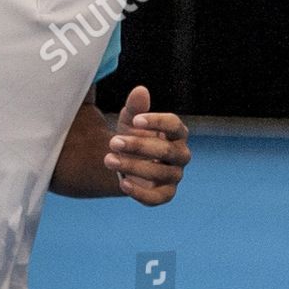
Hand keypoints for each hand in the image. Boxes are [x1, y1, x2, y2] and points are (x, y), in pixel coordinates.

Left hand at [104, 85, 190, 205]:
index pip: (174, 125)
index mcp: (177, 133)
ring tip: (108, 159)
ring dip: (133, 166)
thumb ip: (135, 108)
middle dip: (138, 146)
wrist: (125, 162)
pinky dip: (141, 193)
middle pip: (166, 150)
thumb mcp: (130, 121)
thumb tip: (140, 91)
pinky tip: (122, 184)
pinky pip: (158, 198)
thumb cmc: (133, 137)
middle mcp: (181, 154)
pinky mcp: (165, 193)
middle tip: (113, 142)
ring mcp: (174, 175)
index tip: (134, 120)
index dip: (156, 122)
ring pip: (160, 173)